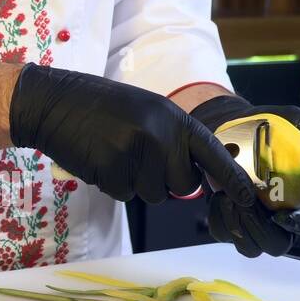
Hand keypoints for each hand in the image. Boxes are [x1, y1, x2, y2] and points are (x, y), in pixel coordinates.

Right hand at [9, 64, 254, 206]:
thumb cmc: (98, 107)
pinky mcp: (112, 170)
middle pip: (182, 185)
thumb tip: (193, 178)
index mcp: (171, 116)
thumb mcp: (145, 111)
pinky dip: (112, 184)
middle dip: (165, 182)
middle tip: (138, 159)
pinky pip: (124, 195)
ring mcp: (136, 153)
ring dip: (135, 182)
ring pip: (152, 194)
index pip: (212, 152)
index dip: (230, 178)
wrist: (53, 102)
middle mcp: (159, 134)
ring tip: (114, 153)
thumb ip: (171, 139)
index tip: (247, 198)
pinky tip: (99, 159)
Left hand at [190, 96, 299, 256]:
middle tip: (247, 205)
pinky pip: (224, 234)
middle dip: (262, 231)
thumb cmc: (259, 126)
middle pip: (278, 244)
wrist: (224, 128)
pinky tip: (217, 198)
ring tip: (228, 199)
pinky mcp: (229, 221)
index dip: (299, 225)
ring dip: (238, 227)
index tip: (282, 215)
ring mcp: (252, 223)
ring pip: (250, 246)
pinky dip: (219, 221)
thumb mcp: (285, 117)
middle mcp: (277, 218)